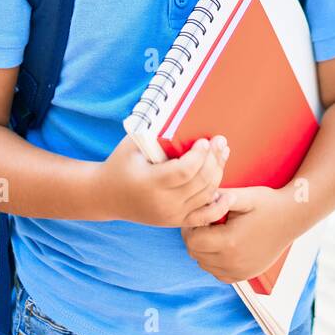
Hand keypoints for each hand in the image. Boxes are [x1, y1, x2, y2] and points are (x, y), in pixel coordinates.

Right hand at [97, 134, 230, 226]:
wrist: (106, 196)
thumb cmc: (120, 164)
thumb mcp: (131, 146)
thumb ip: (152, 134)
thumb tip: (177, 112)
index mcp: (150, 182)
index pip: (184, 171)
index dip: (199, 156)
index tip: (205, 141)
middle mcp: (162, 203)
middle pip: (199, 182)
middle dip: (214, 160)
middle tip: (221, 142)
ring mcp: (170, 215)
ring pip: (205, 196)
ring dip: (218, 174)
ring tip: (223, 154)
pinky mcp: (175, 222)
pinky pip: (204, 218)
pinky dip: (218, 207)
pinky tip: (228, 195)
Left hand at [180, 186, 299, 284]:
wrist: (293, 217)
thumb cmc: (268, 203)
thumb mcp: (244, 196)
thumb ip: (219, 196)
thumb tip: (199, 197)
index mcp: (229, 242)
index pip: (192, 240)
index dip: (192, 226)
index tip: (202, 215)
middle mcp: (232, 261)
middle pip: (196, 254)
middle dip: (196, 237)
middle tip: (208, 222)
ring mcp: (239, 271)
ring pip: (204, 265)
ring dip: (204, 250)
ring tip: (217, 232)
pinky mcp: (245, 275)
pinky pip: (218, 273)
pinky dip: (215, 262)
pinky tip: (225, 246)